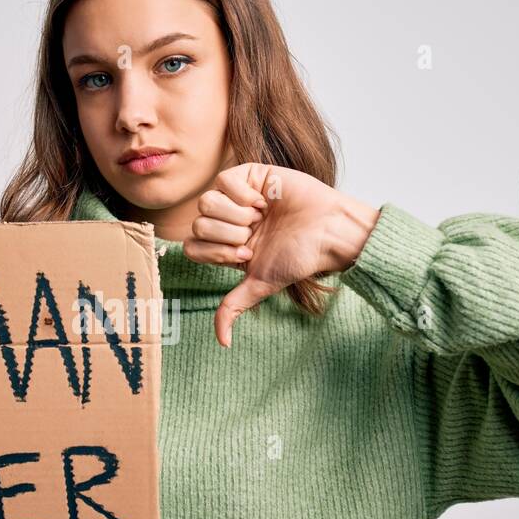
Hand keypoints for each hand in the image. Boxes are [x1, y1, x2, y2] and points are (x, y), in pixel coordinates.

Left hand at [182, 163, 380, 347]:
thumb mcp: (260, 285)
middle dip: (229, 235)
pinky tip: (263, 201)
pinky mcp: (249, 175)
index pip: (192, 246)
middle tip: (255, 236)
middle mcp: (227, 221)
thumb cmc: (298, 257)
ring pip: (207, 202)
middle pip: (198, 225)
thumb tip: (222, 343)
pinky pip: (223, 180)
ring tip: (260, 218)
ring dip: (236, 215)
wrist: (326, 232)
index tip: (246, 254)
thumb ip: (233, 307)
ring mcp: (236, 196)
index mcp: (225, 245)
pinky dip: (242, 194)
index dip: (215, 252)